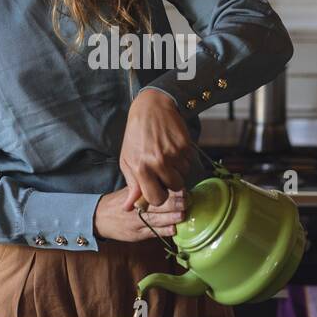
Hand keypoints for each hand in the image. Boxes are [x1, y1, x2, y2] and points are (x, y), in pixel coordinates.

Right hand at [93, 184, 186, 241]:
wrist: (99, 218)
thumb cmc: (118, 203)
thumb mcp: (129, 191)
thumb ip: (146, 188)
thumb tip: (170, 183)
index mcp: (137, 194)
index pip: (156, 190)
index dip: (170, 190)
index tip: (182, 189)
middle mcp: (137, 207)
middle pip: (158, 204)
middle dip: (174, 203)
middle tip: (187, 201)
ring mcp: (137, 221)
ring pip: (157, 219)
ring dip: (171, 217)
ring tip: (183, 215)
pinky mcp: (137, 234)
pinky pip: (152, 233)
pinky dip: (163, 231)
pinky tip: (173, 230)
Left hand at [119, 88, 192, 207]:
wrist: (151, 108)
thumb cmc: (136, 136)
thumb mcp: (127, 160)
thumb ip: (132, 185)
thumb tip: (130, 208)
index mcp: (141, 168)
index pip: (156, 199)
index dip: (158, 196)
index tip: (157, 189)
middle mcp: (158, 162)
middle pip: (174, 188)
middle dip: (170, 182)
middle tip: (163, 170)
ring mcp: (173, 154)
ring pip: (183, 176)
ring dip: (177, 170)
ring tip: (166, 156)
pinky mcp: (185, 146)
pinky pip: (189, 163)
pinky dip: (183, 159)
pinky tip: (173, 148)